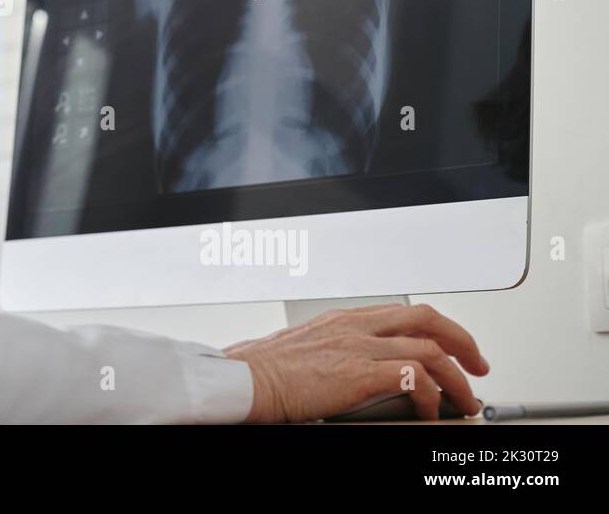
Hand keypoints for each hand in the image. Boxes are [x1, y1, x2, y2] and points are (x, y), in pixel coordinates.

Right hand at [223, 303, 489, 422]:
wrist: (245, 379)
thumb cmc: (265, 369)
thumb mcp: (307, 348)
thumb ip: (338, 350)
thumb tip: (361, 369)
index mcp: (344, 319)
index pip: (405, 312)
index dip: (439, 328)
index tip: (453, 348)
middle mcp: (355, 326)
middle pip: (428, 319)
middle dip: (463, 342)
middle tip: (478, 366)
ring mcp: (358, 347)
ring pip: (430, 350)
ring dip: (457, 378)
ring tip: (465, 400)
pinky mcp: (358, 374)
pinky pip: (414, 378)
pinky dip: (432, 395)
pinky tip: (430, 410)